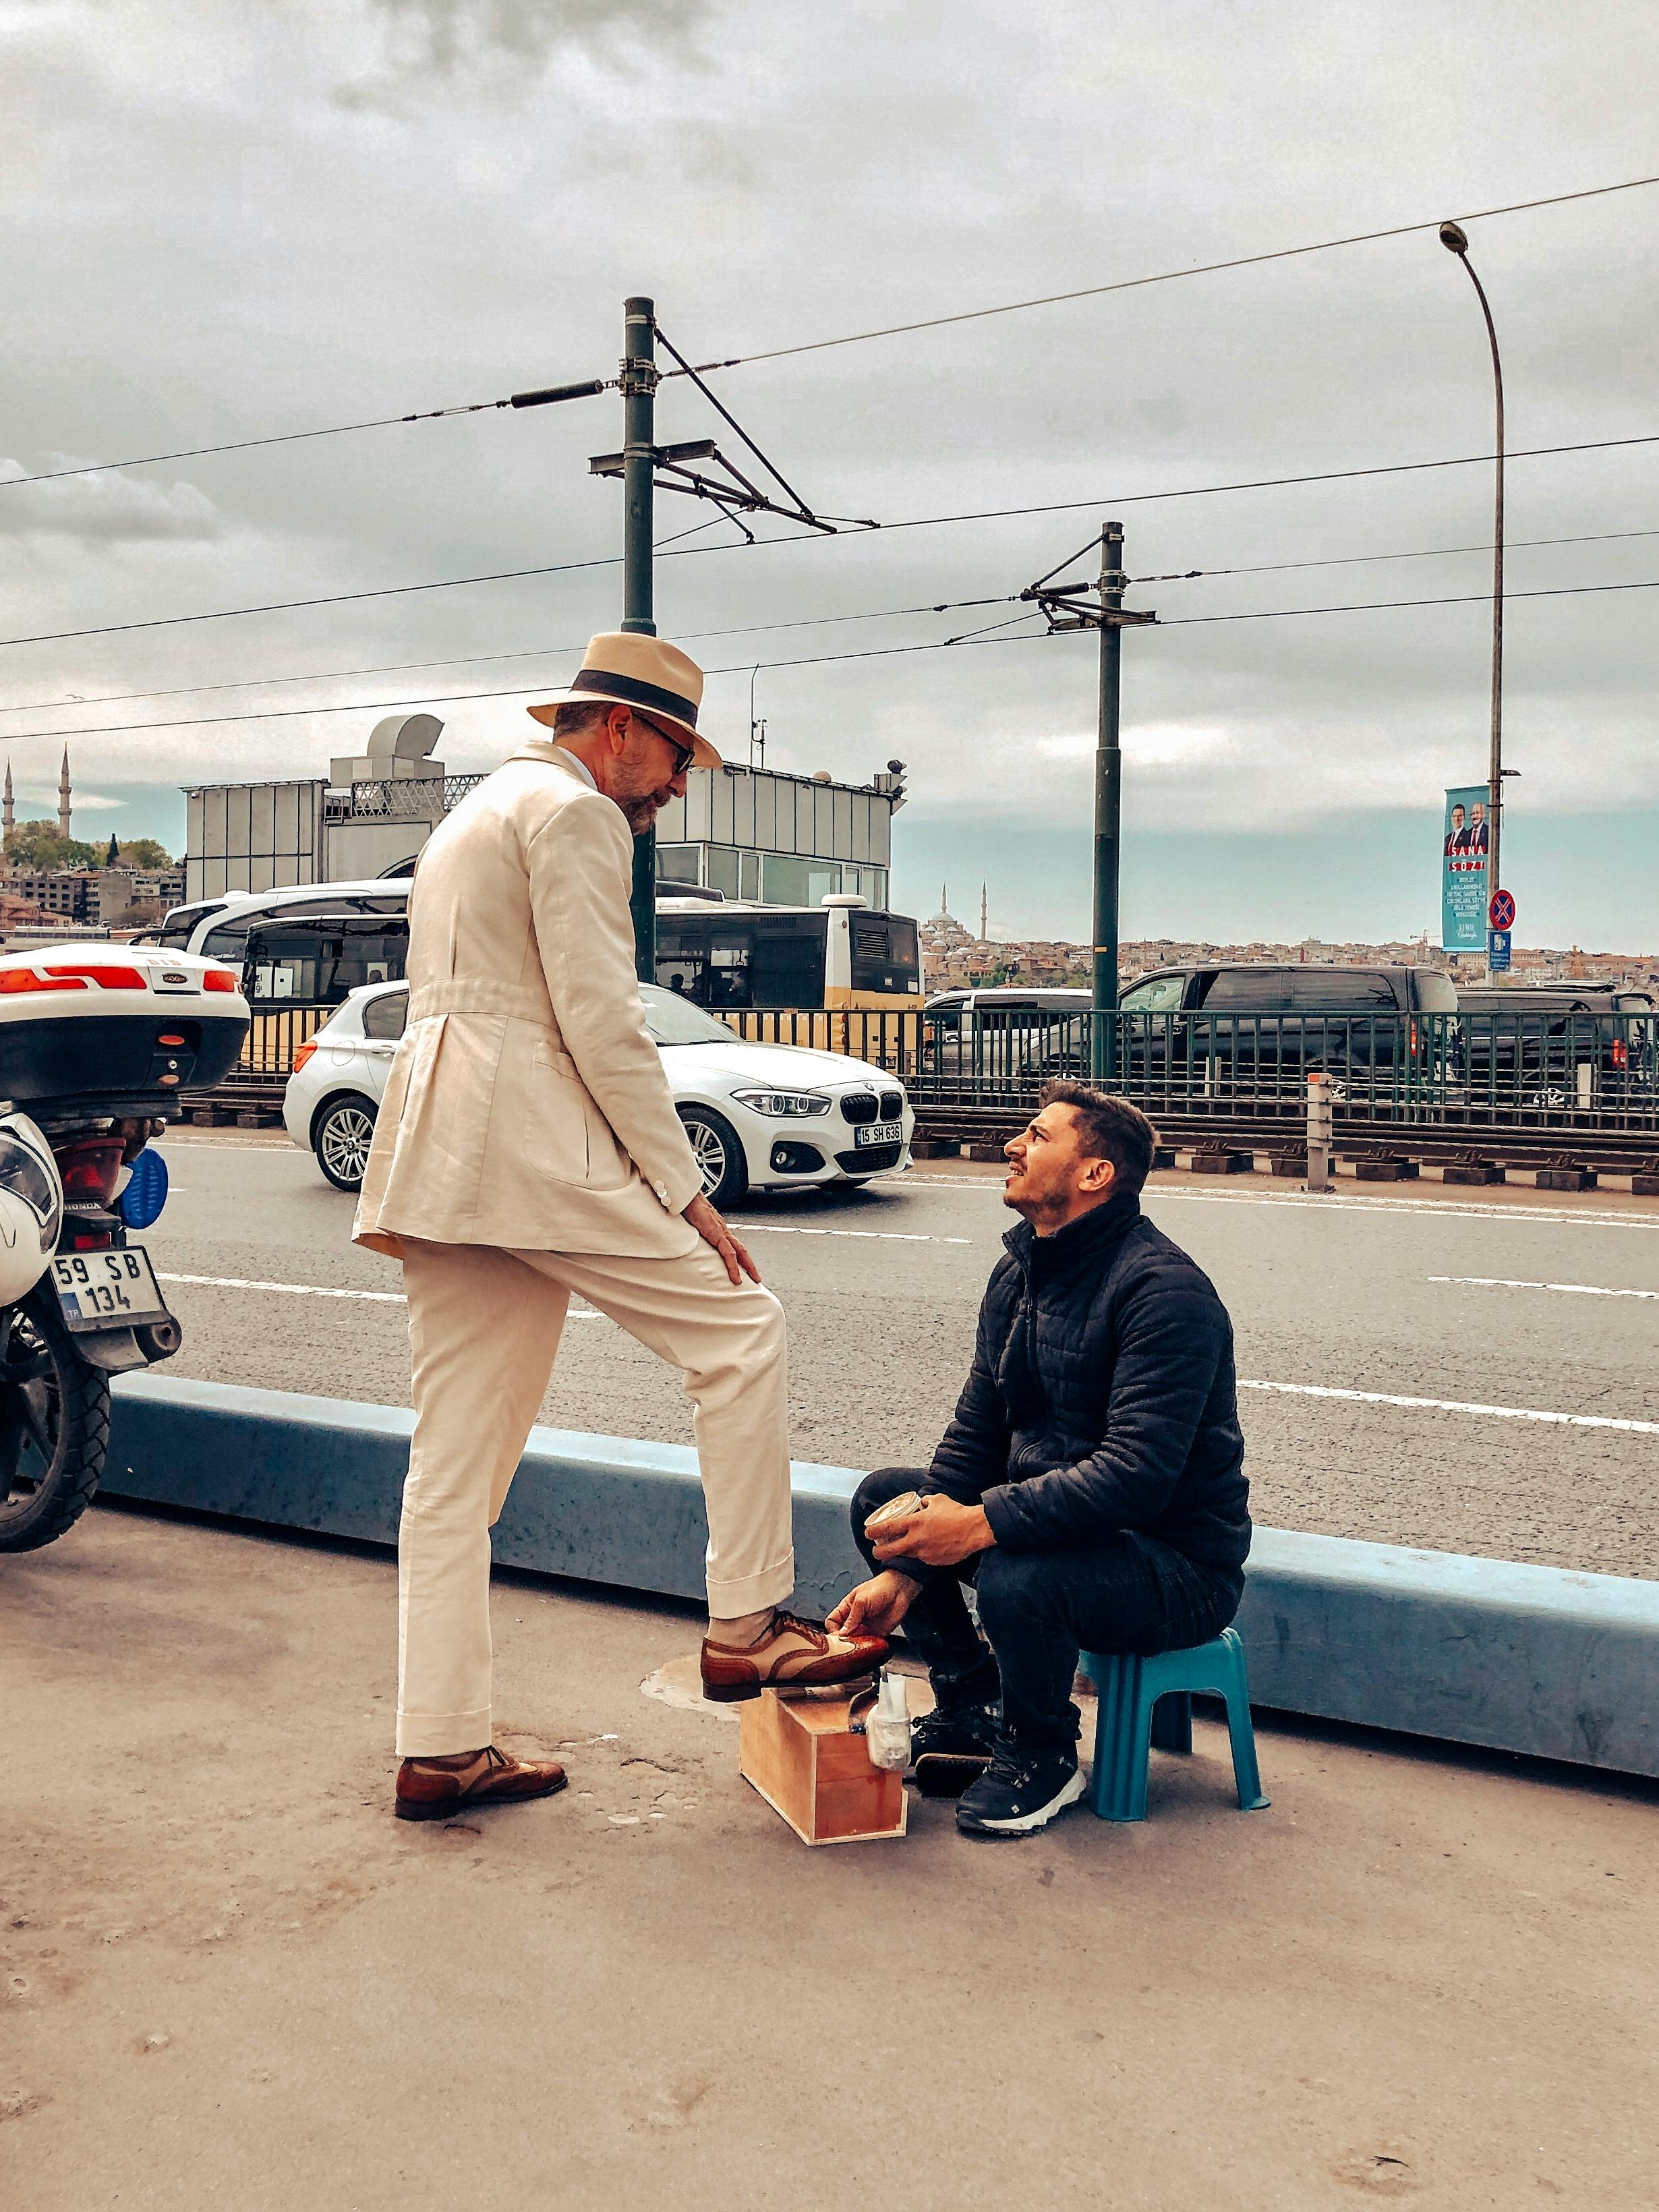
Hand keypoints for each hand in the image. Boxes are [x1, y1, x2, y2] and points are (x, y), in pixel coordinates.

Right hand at [683, 1192, 759, 1285]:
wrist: (686, 1197)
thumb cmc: (687, 1208)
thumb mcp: (692, 1226)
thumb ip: (695, 1235)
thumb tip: (690, 1243)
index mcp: (718, 1229)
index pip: (733, 1245)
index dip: (740, 1258)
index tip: (744, 1269)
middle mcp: (723, 1230)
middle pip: (741, 1250)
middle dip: (750, 1264)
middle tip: (757, 1278)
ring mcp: (721, 1231)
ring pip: (739, 1252)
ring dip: (747, 1266)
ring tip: (753, 1279)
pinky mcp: (716, 1233)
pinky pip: (728, 1252)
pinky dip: (733, 1265)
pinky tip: (736, 1277)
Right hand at [826, 1569, 917, 1639]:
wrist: (900, 1589)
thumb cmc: (880, 1588)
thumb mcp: (861, 1601)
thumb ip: (851, 1618)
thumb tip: (842, 1633)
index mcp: (847, 1608)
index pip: (832, 1621)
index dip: (833, 1629)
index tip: (837, 1636)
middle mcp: (855, 1619)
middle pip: (842, 1634)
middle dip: (843, 1640)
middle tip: (846, 1644)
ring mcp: (865, 1627)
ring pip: (854, 1641)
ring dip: (855, 1645)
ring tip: (857, 1646)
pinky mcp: (877, 1633)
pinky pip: (868, 1644)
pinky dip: (867, 1648)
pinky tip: (868, 1646)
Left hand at [871, 1494, 993, 1567]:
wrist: (975, 1529)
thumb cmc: (957, 1513)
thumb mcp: (937, 1500)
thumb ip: (925, 1503)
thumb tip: (921, 1503)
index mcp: (914, 1523)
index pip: (886, 1528)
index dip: (873, 1531)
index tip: (869, 1532)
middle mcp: (916, 1540)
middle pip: (888, 1551)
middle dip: (878, 1552)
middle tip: (877, 1550)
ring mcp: (924, 1553)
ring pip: (905, 1556)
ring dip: (901, 1552)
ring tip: (904, 1547)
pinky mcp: (933, 1562)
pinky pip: (922, 1559)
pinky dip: (921, 1554)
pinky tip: (927, 1547)